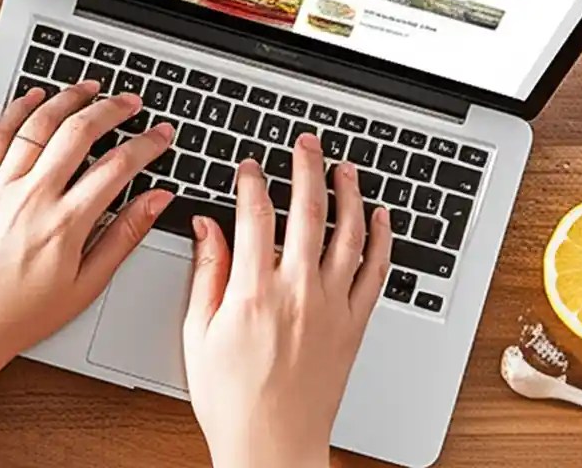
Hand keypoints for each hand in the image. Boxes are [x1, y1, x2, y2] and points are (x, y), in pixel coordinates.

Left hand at [0, 81, 174, 362]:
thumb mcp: (86, 285)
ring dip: (69, 98)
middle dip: (112, 109)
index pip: (118, 166)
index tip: (161, 134)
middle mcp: (33, 198)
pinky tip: (36, 96)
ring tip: (91, 88)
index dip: (146, 144)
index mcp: (66, 224)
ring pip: (39, 125)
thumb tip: (156, 201)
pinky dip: (19, 110)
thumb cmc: (21, 314)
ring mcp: (1, 188)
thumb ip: (124, 237)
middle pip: (80, 133)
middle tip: (132, 102)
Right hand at [183, 134, 392, 467]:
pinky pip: (376, 273)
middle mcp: (299, 292)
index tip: (250, 168)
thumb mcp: (198, 334)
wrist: (272, 446)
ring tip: (344, 167)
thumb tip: (206, 228)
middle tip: (306, 143)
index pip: (255, 216)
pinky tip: (381, 217)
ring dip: (349, 193)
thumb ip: (207, 274)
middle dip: (307, 168)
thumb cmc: (231, 400)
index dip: (253, 182)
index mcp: (254, 292)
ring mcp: (332, 307)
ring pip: (350, 234)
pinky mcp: (354, 325)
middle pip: (309, 211)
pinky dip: (382, 240)